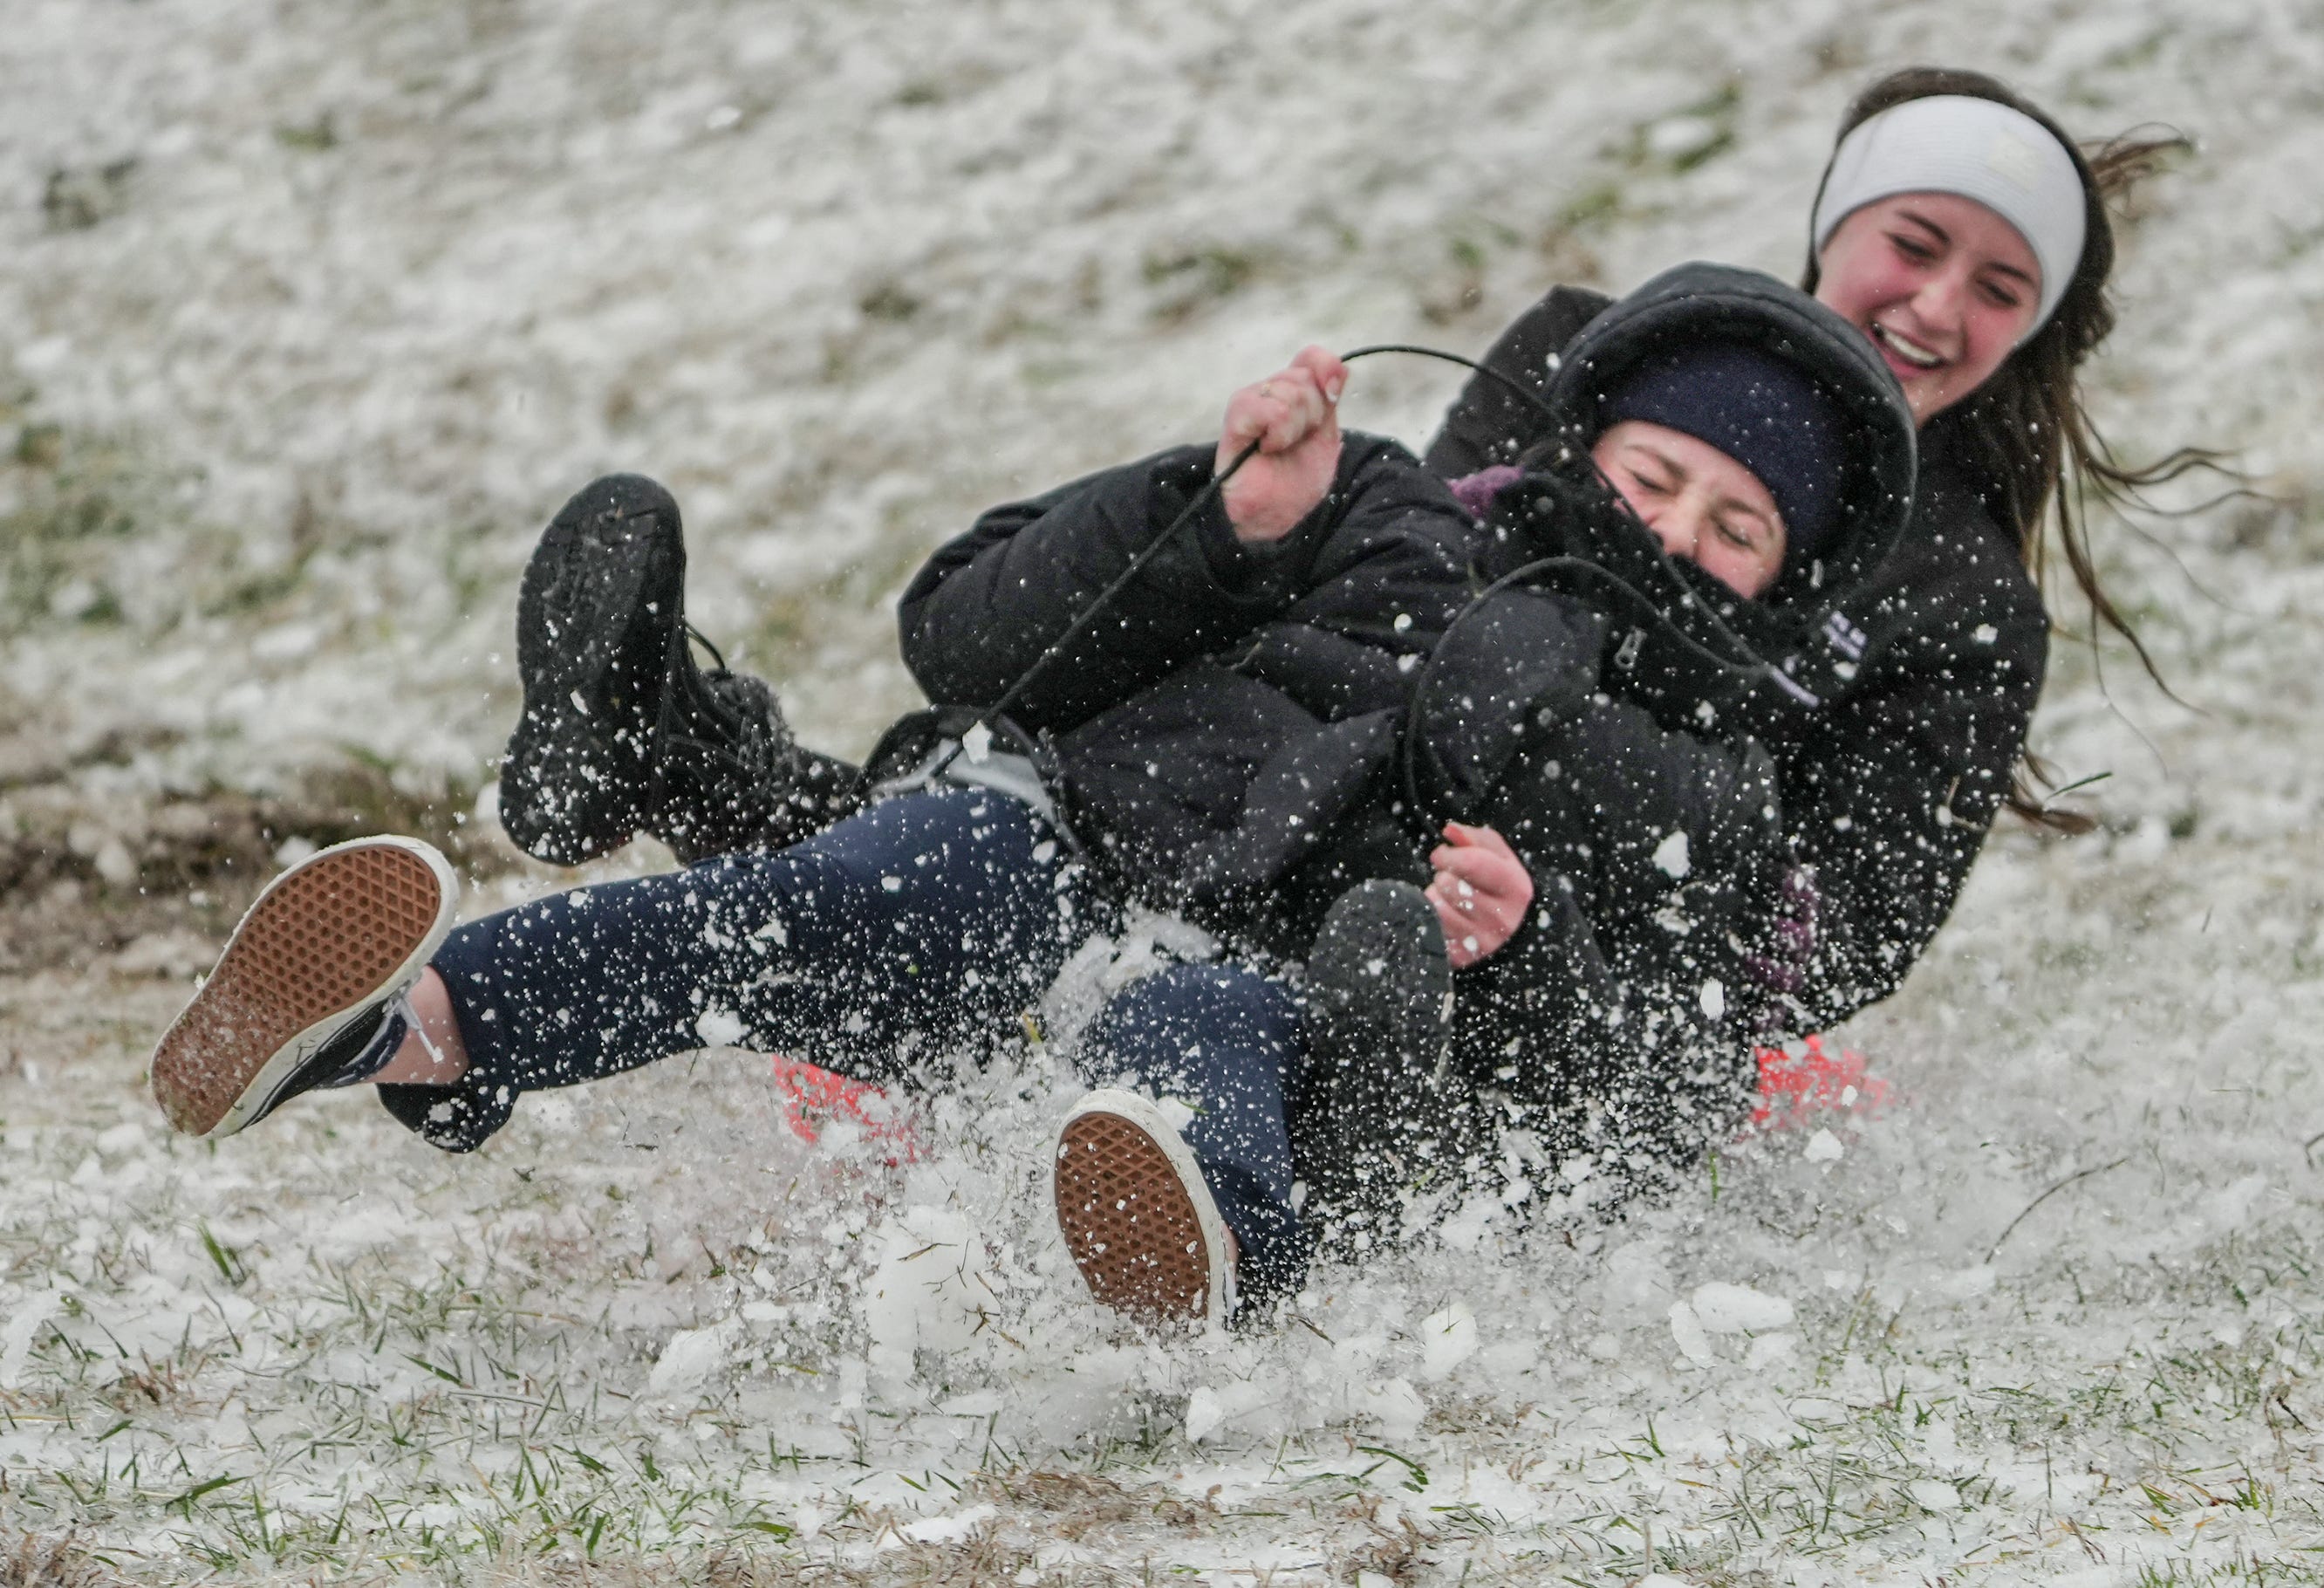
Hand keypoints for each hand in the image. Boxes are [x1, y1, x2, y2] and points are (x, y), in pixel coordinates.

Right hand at [1217, 346, 1346, 542]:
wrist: (1269, 515)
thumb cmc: (1293, 481)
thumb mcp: (1324, 436)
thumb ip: (1329, 399)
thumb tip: (1340, 366)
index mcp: (1291, 392)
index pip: (1312, 357)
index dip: (1327, 368)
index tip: (1333, 397)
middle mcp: (1269, 391)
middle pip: (1305, 376)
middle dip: (1313, 414)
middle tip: (1296, 441)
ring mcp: (1251, 401)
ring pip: (1292, 393)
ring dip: (1296, 429)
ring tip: (1279, 449)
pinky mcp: (1237, 416)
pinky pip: (1274, 410)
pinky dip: (1279, 434)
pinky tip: (1267, 449)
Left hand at [1426, 822, 1533, 967]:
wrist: (1516, 934)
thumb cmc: (1502, 889)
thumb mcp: (1501, 860)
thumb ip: (1477, 839)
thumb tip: (1450, 830)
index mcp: (1516, 889)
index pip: (1471, 863)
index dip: (1448, 854)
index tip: (1441, 854)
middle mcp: (1502, 918)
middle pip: (1449, 884)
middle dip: (1443, 876)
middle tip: (1451, 880)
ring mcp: (1483, 942)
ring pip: (1436, 907)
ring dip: (1435, 897)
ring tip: (1448, 898)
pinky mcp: (1463, 957)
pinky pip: (1431, 929)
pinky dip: (1432, 918)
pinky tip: (1445, 916)